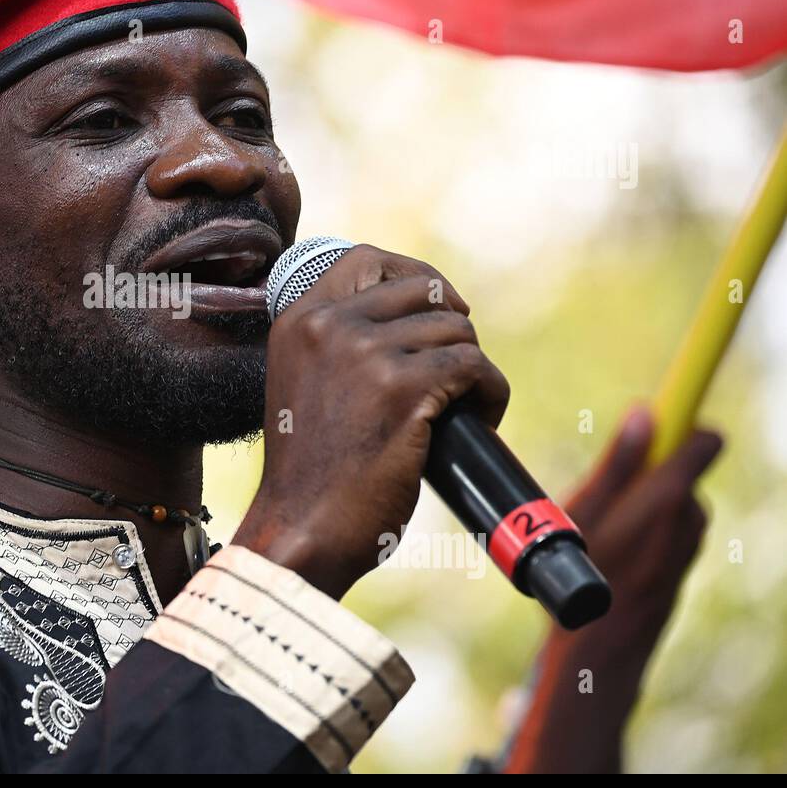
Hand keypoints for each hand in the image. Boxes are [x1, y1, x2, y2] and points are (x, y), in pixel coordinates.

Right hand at [233, 244, 509, 598]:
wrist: (303, 528)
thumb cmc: (310, 472)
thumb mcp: (303, 384)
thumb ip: (337, 345)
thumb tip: (414, 320)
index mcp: (297, 321)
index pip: (366, 259)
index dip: (414, 276)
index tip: (438, 310)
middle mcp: (327, 325)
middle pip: (425, 290)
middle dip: (453, 329)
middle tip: (456, 374)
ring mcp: (364, 353)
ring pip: (457, 331)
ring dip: (473, 369)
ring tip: (463, 408)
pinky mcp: (403, 388)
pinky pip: (476, 367)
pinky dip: (491, 395)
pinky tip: (480, 420)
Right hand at [504, 408, 722, 771]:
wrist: (601, 646)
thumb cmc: (584, 575)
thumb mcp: (585, 510)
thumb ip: (619, 461)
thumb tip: (645, 412)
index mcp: (669, 497)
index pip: (703, 440)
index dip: (683, 425)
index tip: (659, 422)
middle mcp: (689, 519)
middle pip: (681, 471)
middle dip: (649, 470)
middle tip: (604, 489)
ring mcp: (689, 545)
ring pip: (674, 502)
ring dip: (645, 502)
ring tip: (601, 526)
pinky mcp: (681, 565)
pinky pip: (669, 529)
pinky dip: (646, 528)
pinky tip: (613, 549)